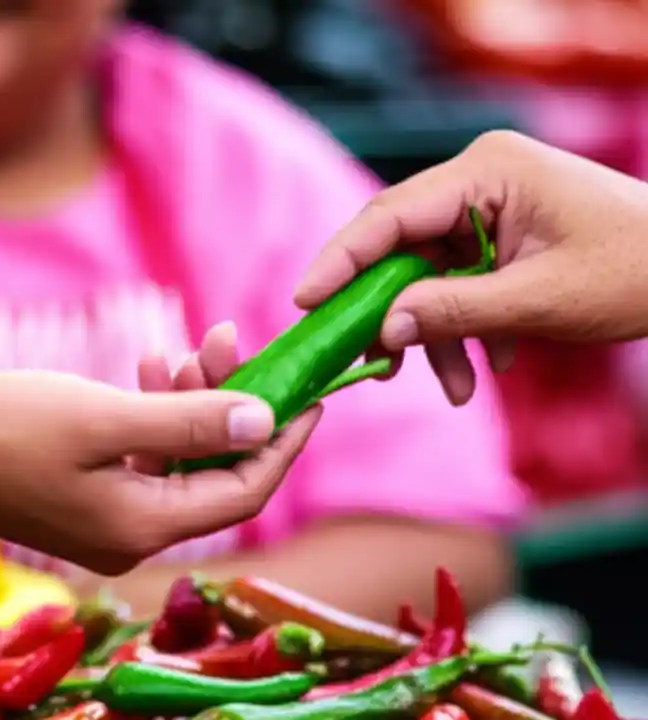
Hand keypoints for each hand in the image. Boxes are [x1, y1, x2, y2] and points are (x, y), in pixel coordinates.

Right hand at [0, 363, 317, 575]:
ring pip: (176, 461)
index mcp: (143, 526)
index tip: (311, 391)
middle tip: (228, 339)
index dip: (283, 441)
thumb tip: (265, 422)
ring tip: (180, 349)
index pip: (242, 490)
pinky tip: (147, 367)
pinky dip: (151, 417)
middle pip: (211, 472)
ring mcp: (105, 523)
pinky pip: (140, 461)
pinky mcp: (83, 503)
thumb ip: (189, 422)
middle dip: (229, 405)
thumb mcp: (103, 417)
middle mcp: (131, 537)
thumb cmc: (2, 429)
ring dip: (188, 404)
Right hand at [294, 130, 647, 404]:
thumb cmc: (637, 273)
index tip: (304, 303)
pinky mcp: (503, 232)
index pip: (389, 216)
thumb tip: (383, 329)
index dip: (341, 261)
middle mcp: (480, 178)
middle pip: (401, 247)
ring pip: (429, 273)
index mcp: (487, 172)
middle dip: (390, 310)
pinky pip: (460, 280)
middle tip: (364, 358)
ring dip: (436, 333)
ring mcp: (491, 204)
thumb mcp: (538, 301)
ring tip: (455, 389)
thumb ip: (453, 312)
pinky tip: (490, 368)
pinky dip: (466, 325)